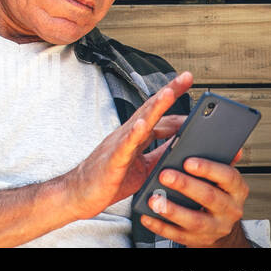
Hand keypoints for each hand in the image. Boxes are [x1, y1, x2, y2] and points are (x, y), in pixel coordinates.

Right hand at [59, 71, 193, 221]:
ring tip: (169, 93)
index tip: (189, 84)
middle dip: (169, 91)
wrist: (81, 194)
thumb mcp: (144, 167)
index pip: (159, 114)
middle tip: (186, 76)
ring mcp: (119, 145)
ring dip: (155, 107)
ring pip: (140, 122)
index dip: (174, 101)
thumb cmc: (110, 180)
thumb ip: (161, 154)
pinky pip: (124, 145)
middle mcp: (127, 135)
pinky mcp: (112, 160)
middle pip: (151, 109)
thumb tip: (183, 146)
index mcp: (136, 137)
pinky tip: (142, 125)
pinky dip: (133, 133)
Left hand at [141, 151, 249, 246]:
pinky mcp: (197, 240)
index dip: (208, 169)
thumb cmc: (215, 192)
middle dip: (185, 185)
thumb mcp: (221, 176)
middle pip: (209, 197)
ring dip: (172, 210)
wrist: (217, 226)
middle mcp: (230, 210)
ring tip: (154, 199)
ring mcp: (215, 227)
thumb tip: (227, 143)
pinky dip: (161, 226)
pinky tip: (147, 216)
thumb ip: (218, 159)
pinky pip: (178, 235)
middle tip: (164, 175)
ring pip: (194, 220)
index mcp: (236, 189)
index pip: (228, 177)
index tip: (187, 161)